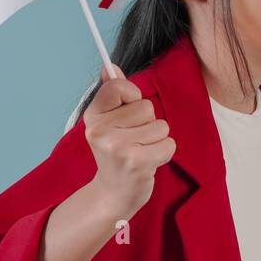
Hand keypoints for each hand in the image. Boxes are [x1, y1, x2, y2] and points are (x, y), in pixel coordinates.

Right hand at [82, 64, 174, 217]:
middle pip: (146, 106)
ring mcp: (117, 147)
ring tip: (140, 151)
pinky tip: (149, 162)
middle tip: (133, 140)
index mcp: (92, 117)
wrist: (113, 193)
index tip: (128, 111)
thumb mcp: (108, 122)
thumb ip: (111, 93)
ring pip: (160, 126)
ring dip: (157, 139)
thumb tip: (110, 66)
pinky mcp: (136, 162)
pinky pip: (168, 143)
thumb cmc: (116, 152)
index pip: (118, 86)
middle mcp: (100, 131)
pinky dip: (165, 153)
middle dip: (148, 123)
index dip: (132, 96)